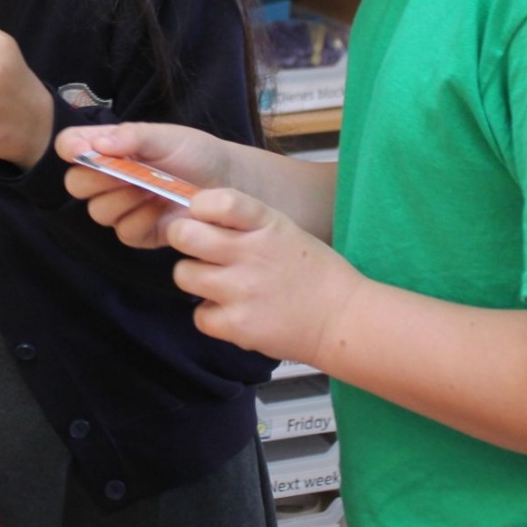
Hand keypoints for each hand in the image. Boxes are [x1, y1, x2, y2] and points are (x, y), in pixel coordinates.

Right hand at [55, 122, 230, 250]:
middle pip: (75, 184)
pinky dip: (142, 221)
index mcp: (108, 148)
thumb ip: (132, 137)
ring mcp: (121, 207)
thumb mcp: (166, 136)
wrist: (227, 182)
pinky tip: (161, 209)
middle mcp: (107, 178)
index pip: (70, 145)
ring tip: (151, 190)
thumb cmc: (194, 152)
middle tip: (126, 174)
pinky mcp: (138, 233)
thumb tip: (97, 146)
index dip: (70, 149)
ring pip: (98, 212)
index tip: (84, 152)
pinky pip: (124, 233)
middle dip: (97, 180)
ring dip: (124, 201)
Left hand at [169, 187, 361, 365]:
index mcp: (265, 224)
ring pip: (183, 275)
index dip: (199, 206)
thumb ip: (242, 221)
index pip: (217, 201)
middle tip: (198, 249)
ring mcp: (242, 291)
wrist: (343, 319)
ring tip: (219, 283)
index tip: (202, 215)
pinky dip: (211, 315)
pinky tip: (233, 311)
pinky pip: (199, 315)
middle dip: (185, 239)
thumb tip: (193, 216)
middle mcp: (251, 253)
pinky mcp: (238, 326)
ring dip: (196, 278)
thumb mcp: (282, 228)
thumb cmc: (310, 270)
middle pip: (184, 236)